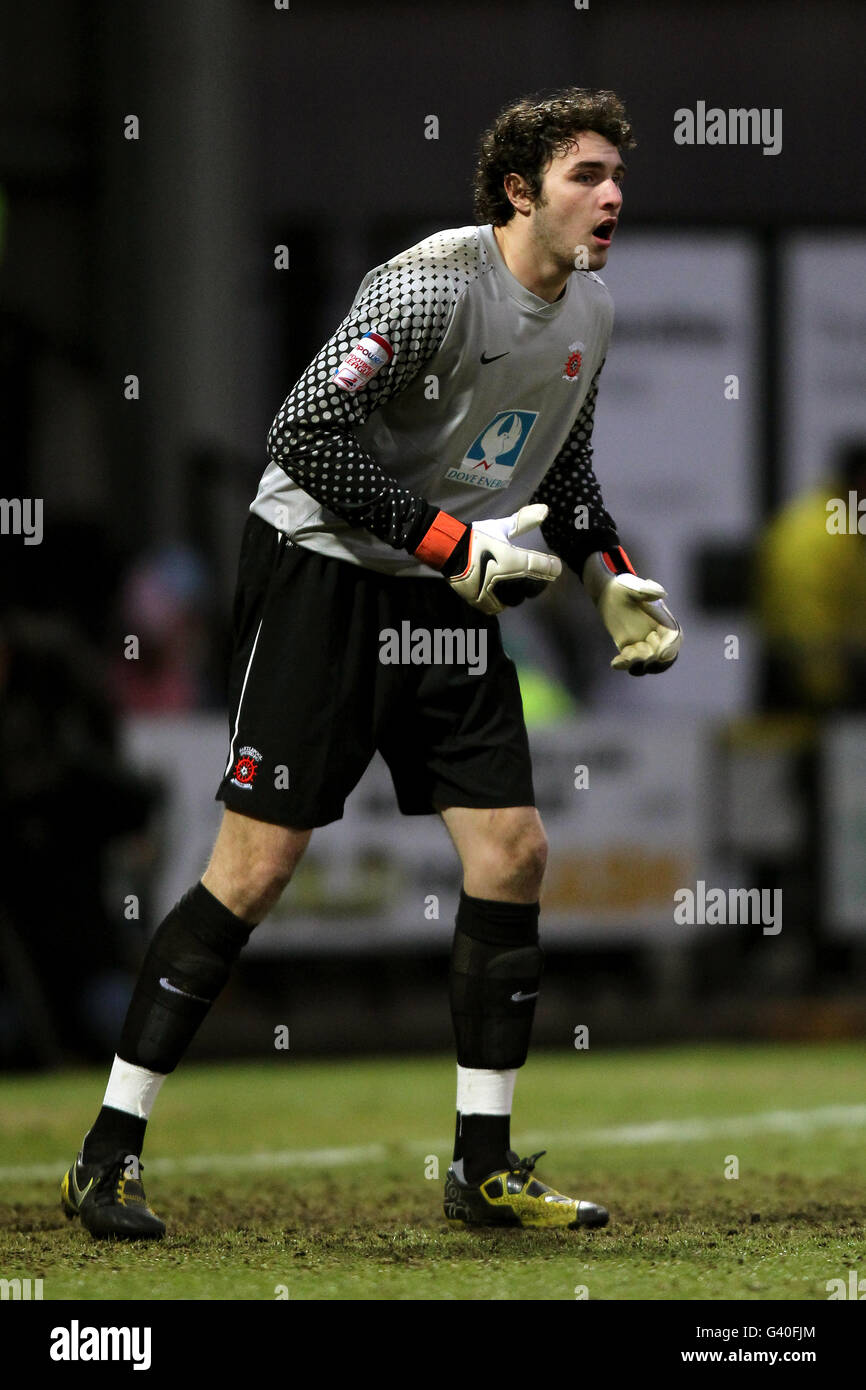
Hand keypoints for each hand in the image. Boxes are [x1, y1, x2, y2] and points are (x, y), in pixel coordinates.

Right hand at [445, 504, 561, 615]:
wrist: (449, 548)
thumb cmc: (477, 537)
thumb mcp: (502, 526)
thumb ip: (524, 520)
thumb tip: (545, 509)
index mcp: (514, 560)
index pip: (544, 568)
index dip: (552, 567)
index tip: (555, 566)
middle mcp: (506, 580)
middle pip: (531, 589)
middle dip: (534, 582)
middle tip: (532, 576)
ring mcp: (492, 592)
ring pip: (515, 600)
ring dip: (517, 593)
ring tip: (514, 585)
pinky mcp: (480, 601)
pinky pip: (497, 607)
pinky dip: (500, 602)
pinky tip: (500, 594)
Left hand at [583, 550, 681, 674]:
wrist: (608, 594)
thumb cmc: (624, 588)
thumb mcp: (633, 587)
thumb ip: (647, 590)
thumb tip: (661, 594)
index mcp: (664, 620)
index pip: (674, 637)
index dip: (670, 648)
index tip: (661, 655)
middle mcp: (657, 634)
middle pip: (666, 656)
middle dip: (657, 663)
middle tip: (644, 663)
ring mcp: (644, 643)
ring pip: (648, 662)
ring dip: (639, 664)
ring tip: (624, 660)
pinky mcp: (630, 649)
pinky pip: (631, 662)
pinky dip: (625, 664)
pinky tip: (615, 663)